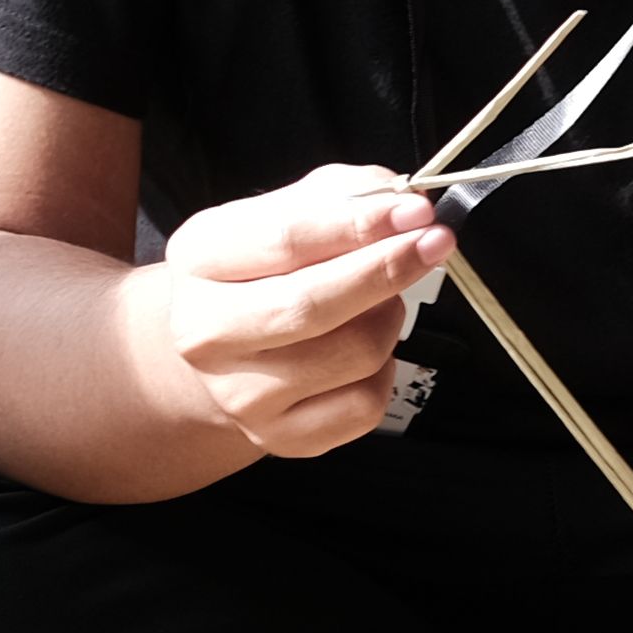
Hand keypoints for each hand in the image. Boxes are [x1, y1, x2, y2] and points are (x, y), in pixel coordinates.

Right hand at [146, 168, 454, 460]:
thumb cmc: (265, 269)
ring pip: (353, 354)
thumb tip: (400, 202)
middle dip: (386, 270)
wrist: (226, 344)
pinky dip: (386, 369)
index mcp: (200, 259)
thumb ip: (343, 195)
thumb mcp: (287, 210)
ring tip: (381, 300)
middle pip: (311, 305)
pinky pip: (366, 405)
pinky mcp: (280, 437)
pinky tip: (367, 347)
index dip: (360, 224)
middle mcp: (205, 332)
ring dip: (388, 317)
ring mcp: (240, 394)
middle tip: (433, 244)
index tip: (416, 211)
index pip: (286, 240)